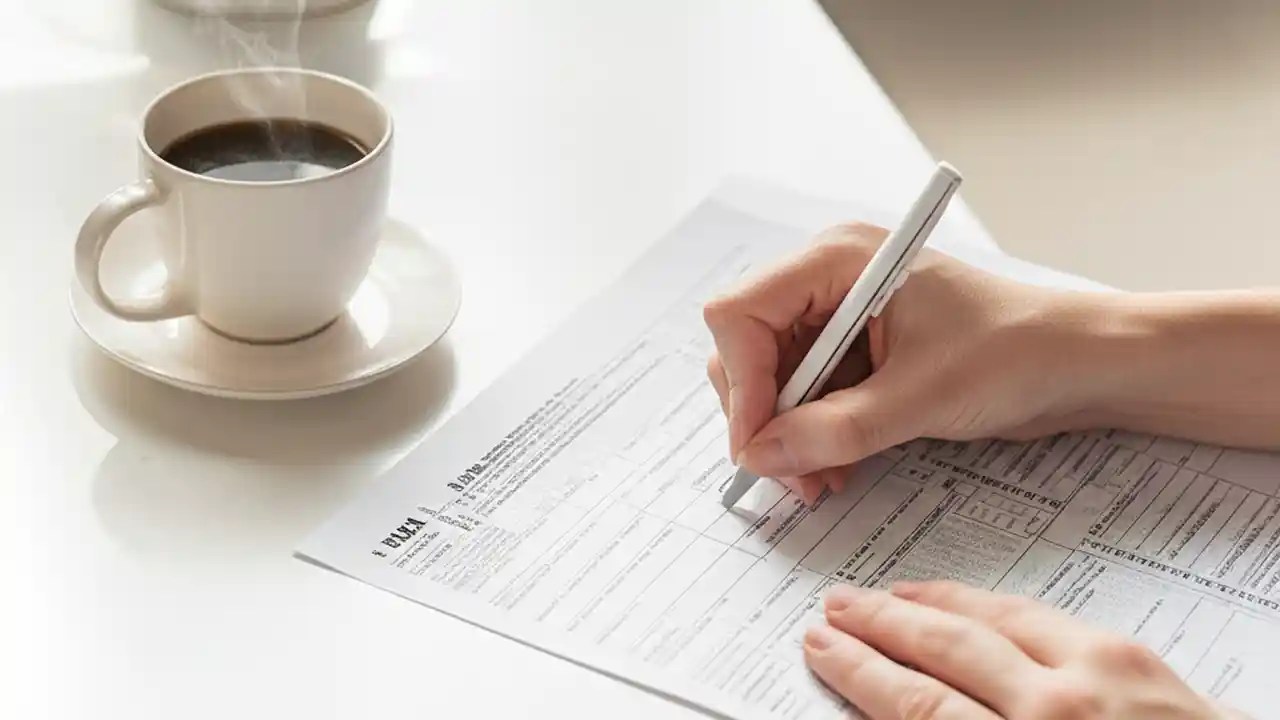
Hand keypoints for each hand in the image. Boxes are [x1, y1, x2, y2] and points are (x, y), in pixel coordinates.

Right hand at [703, 223, 1100, 503]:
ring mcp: (840, 315)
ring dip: (788, 433)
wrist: (1080, 364)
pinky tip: (837, 465)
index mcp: (838, 259)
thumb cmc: (1018, 352)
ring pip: (773, 378)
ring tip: (820, 478)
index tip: (757, 443)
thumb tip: (761, 454)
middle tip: (789, 472)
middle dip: (763, 414)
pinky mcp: (857, 350)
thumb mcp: (920, 397)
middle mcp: (829, 279)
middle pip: (747, 346)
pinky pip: (806, 394)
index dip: (741, 381)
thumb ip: (833, 429)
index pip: (741, 313)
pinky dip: (812, 434)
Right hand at [803, 582, 1244, 719]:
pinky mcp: (1137, 658)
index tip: (823, 647)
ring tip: (884, 593)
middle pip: (945, 652)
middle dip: (879, 626)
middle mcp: (1060, 712)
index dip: (860, 672)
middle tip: (836, 607)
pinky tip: (971, 602)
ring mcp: (1104, 676)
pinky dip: (993, 604)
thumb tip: (909, 715)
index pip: (918, 707)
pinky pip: (1045, 615)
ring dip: (928, 603)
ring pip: (992, 620)